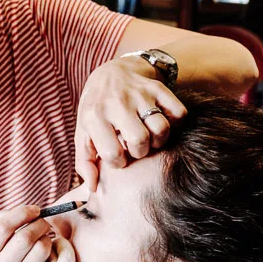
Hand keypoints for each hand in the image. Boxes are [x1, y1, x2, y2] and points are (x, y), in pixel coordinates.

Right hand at [0, 205, 56, 261]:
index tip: (34, 210)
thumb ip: (1, 228)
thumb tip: (25, 211)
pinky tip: (45, 257)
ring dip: (47, 239)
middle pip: (25, 237)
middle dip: (39, 224)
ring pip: (42, 250)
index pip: (3, 226)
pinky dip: (52, 255)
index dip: (22, 212)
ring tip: (43, 240)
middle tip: (43, 222)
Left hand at [74, 56, 186, 189]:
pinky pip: (179, 113)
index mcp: (94, 116)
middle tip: (135, 146)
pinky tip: (162, 122)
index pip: (113, 153)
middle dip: (140, 151)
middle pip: (140, 141)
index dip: (118, 162)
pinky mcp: (158, 88)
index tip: (118, 155)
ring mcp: (139, 94)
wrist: (111, 73)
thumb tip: (94, 188)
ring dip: (159, 140)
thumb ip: (84, 161)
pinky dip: (175, 123)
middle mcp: (116, 103)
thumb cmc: (96, 110)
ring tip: (149, 136)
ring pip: (161, 128)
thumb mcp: (83, 133)